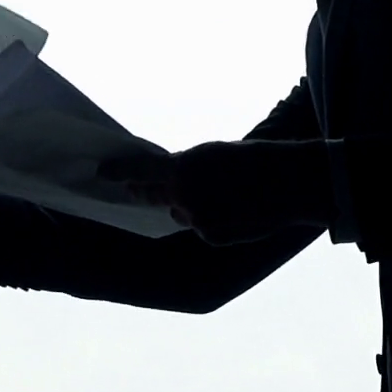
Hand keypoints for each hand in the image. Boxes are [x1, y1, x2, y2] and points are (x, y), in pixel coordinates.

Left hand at [101, 139, 325, 245]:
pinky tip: (232, 209)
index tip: (102, 173)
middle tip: (132, 190)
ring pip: (180, 214)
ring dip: (187, 206)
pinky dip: (210, 220)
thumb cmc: (254, 159)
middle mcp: (184, 199)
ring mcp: (198, 221)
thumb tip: (168, 177)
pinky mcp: (213, 237)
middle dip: (142, 192)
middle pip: (153, 197)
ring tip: (214, 194)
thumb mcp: (213, 153)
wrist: (289, 183)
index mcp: (182, 171)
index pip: (140, 171)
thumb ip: (186, 168)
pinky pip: (201, 228)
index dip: (119, 172)